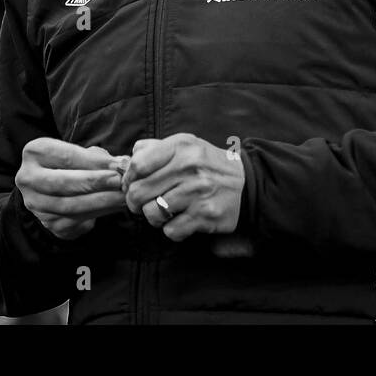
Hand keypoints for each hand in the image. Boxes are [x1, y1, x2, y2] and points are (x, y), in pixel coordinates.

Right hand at [16, 138, 129, 239]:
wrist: (54, 189)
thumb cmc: (72, 165)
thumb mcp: (80, 154)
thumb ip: (98, 158)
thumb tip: (121, 164)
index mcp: (35, 152)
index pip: (66, 157)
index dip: (94, 162)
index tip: (118, 165)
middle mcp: (28, 178)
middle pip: (63, 182)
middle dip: (95, 182)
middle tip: (119, 181)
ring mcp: (36, 204)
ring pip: (70, 205)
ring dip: (101, 201)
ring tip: (122, 196)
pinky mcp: (49, 223)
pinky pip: (76, 220)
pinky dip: (99, 213)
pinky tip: (115, 207)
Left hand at [122, 134, 243, 240]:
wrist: (247, 183)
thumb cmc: (209, 165)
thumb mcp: (186, 145)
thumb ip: (155, 148)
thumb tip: (128, 158)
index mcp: (181, 147)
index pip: (138, 164)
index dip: (128, 178)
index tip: (131, 184)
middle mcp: (189, 168)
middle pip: (139, 192)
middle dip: (134, 202)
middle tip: (141, 203)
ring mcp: (197, 192)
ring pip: (151, 213)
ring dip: (153, 217)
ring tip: (163, 212)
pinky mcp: (205, 215)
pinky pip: (171, 230)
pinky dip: (172, 229)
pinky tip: (180, 220)